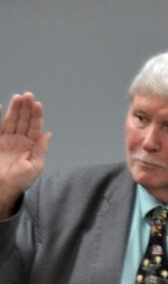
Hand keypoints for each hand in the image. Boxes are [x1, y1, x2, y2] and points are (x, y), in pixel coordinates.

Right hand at [0, 93, 51, 215]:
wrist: (1, 188)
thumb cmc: (20, 181)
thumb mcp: (34, 166)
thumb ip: (40, 149)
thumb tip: (48, 134)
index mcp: (31, 145)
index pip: (35, 126)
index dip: (37, 115)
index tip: (37, 104)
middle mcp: (19, 140)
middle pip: (24, 120)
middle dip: (26, 108)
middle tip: (28, 95)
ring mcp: (6, 140)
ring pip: (11, 121)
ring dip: (15, 109)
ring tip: (18, 97)